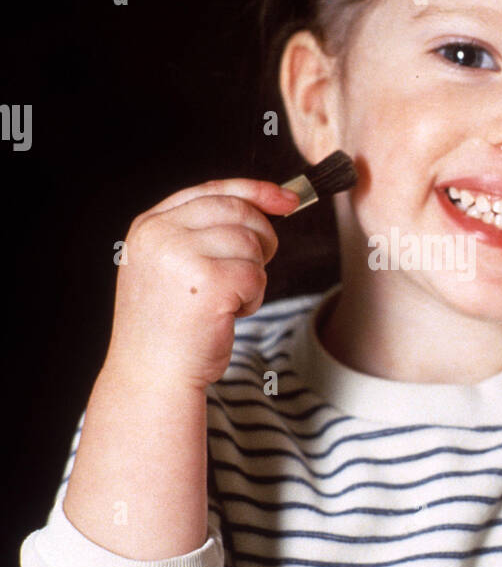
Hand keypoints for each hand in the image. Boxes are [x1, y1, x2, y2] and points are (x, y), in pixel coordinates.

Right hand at [105, 178, 299, 391]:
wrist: (151, 377)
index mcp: (149, 226)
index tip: (287, 199)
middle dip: (261, 237)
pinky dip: (253, 297)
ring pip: (251, 243)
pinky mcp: (210, 282)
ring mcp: (182, 256)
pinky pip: (256, 274)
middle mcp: (161, 234)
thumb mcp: (171, 267)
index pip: (211, 190)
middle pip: (238, 211)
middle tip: (255, 267)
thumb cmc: (169, 327)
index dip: (254, 191)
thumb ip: (203, 233)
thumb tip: (269, 203)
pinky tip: (228, 315)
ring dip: (252, 275)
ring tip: (225, 302)